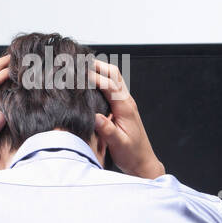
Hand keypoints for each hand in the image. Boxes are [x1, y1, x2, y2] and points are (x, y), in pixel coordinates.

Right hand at [87, 59, 165, 179]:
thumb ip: (107, 130)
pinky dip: (102, 79)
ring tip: (83, 65)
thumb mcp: (119, 144)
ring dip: (100, 69)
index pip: (109, 85)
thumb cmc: (132, 154)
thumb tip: (95, 117)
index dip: (93, 76)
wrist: (143, 163)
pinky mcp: (123, 108)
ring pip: (114, 78)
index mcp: (125, 108)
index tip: (78, 71)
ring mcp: (126, 103)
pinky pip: (112, 87)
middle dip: (97, 65)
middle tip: (79, 60)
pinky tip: (91, 81)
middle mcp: (127, 102)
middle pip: (114, 74)